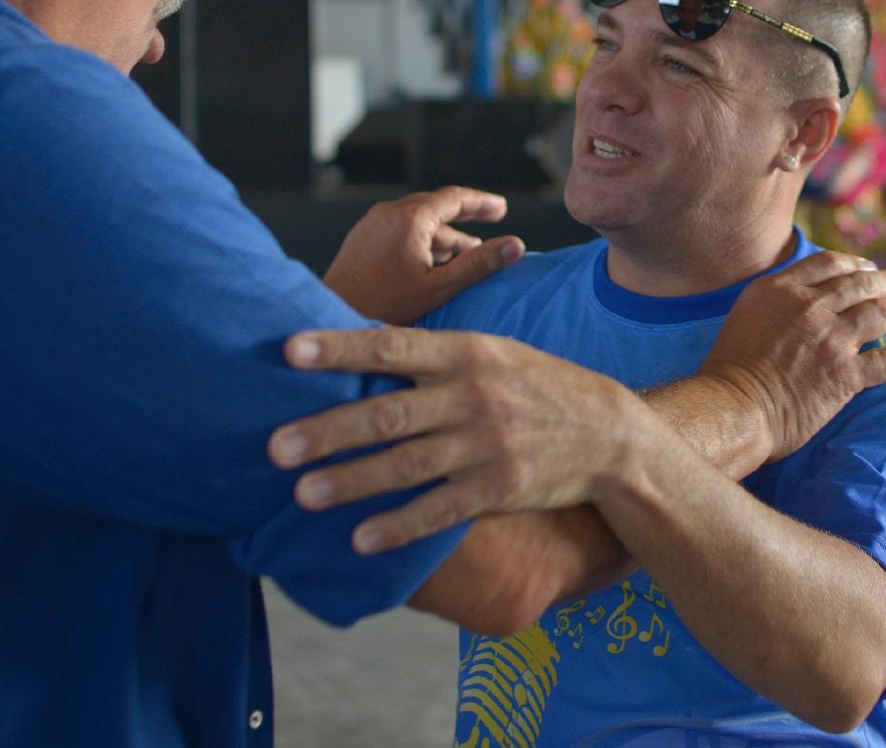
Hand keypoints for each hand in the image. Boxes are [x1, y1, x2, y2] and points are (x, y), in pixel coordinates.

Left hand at [267, 329, 651, 553]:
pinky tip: (360, 538)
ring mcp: (487, 445)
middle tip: (275, 445)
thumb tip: (358, 346)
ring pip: (407, 465)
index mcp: (467, 353)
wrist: (609, 433)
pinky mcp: (500, 489)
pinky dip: (399, 527)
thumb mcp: (493, 354)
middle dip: (328, 431)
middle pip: (388, 414)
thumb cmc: (536, 387)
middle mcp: (473, 396)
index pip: (392, 348)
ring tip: (303, 493)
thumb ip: (433, 356)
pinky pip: (440, 511)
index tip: (289, 351)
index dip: (340, 349)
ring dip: (351, 482)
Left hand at [321, 186, 524, 324]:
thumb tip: (515, 245)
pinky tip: (434, 263)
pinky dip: (422, 242)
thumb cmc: (384, 306)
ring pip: (417, 222)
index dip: (482, 202)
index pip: (454, 197)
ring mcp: (371, 225)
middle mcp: (388, 213)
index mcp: (409, 218)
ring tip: (468, 253)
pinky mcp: (362, 240)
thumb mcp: (440, 286)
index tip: (501, 208)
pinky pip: (399, 232)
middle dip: (465, 217)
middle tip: (491, 223)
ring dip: (444, 236)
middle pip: (436, 206)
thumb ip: (479, 264)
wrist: (331, 318)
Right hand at [693, 252, 885, 462]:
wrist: (730, 408)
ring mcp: (830, 339)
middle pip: (860, 283)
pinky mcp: (845, 374)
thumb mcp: (744, 316)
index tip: (867, 268)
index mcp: (780, 289)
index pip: (828, 264)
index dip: (854, 264)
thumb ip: (773, 303)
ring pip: (880, 313)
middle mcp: (808, 306)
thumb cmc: (726, 373)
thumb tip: (791, 301)